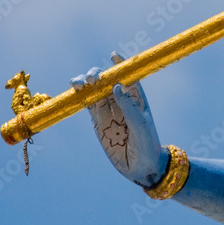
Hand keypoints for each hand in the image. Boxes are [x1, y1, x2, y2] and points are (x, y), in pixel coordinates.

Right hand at [70, 52, 168, 186]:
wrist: (142, 167)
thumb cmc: (148, 144)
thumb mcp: (141, 125)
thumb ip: (129, 106)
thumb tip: (117, 85)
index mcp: (136, 97)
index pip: (128, 76)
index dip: (121, 65)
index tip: (114, 56)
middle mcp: (121, 101)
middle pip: (107, 81)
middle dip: (98, 75)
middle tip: (92, 79)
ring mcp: (108, 111)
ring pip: (94, 91)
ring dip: (85, 84)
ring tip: (78, 83)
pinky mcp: (98, 122)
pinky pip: (87, 106)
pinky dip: (80, 97)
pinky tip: (75, 92)